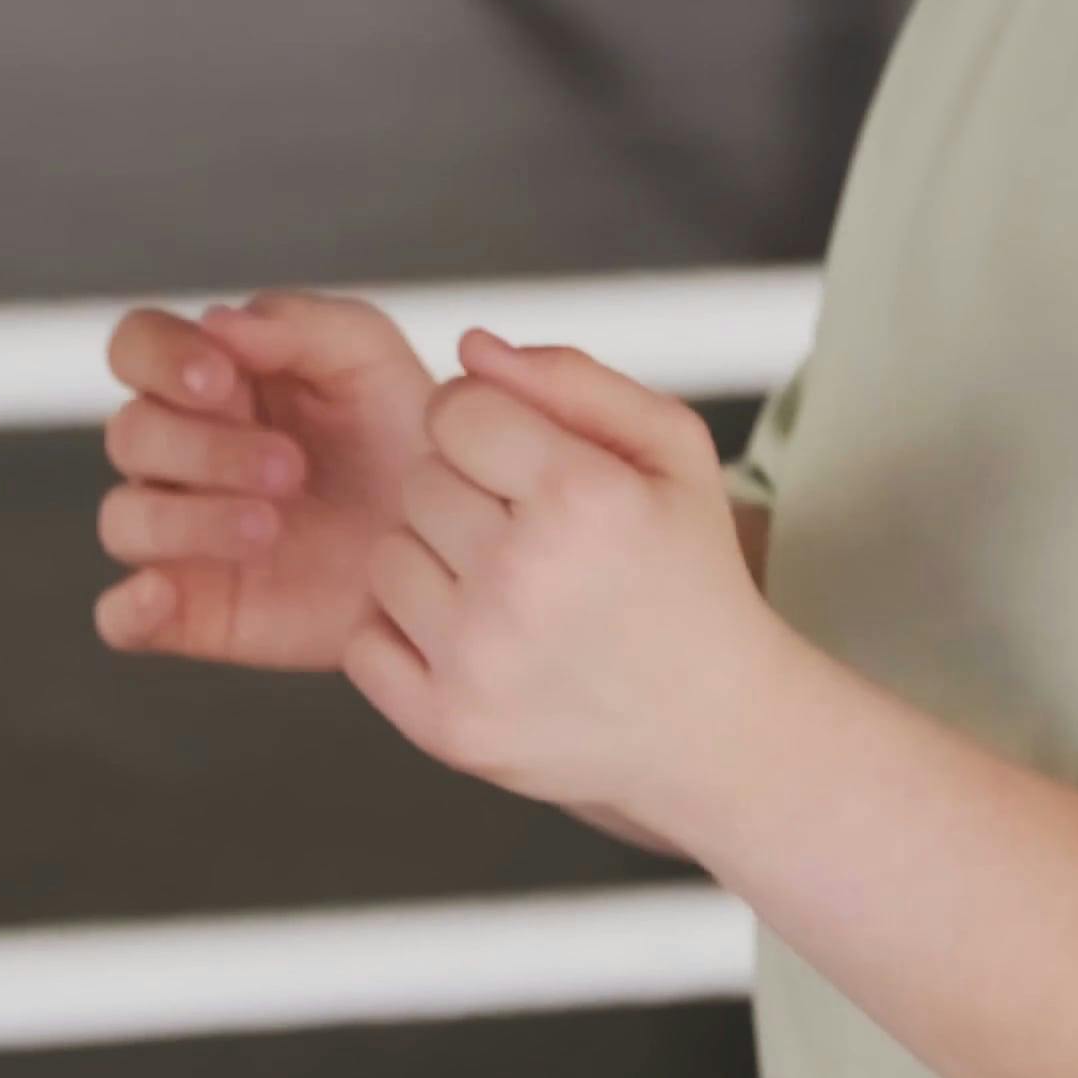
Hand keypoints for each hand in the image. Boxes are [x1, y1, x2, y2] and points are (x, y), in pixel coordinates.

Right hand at [93, 292, 436, 669]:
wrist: (450, 541)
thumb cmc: (400, 436)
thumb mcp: (368, 356)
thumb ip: (296, 323)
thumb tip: (215, 322)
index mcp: (209, 383)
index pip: (136, 348)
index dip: (160, 357)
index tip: (218, 379)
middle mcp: (179, 456)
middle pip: (131, 434)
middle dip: (205, 447)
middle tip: (291, 468)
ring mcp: (179, 536)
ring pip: (124, 519)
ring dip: (186, 520)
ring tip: (270, 529)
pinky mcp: (191, 610)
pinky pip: (120, 617)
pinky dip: (129, 608)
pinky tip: (162, 595)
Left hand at [345, 331, 797, 825]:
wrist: (713, 729)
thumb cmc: (688, 574)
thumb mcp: (674, 452)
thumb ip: (573, 379)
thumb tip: (470, 348)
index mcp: (583, 497)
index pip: (455, 410)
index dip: (486, 427)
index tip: (525, 463)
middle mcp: (524, 579)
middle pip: (418, 481)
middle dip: (466, 497)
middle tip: (533, 540)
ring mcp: (479, 660)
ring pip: (385, 557)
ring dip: (434, 565)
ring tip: (510, 594)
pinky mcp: (447, 727)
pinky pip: (364, 644)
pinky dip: (407, 642)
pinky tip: (479, 645)